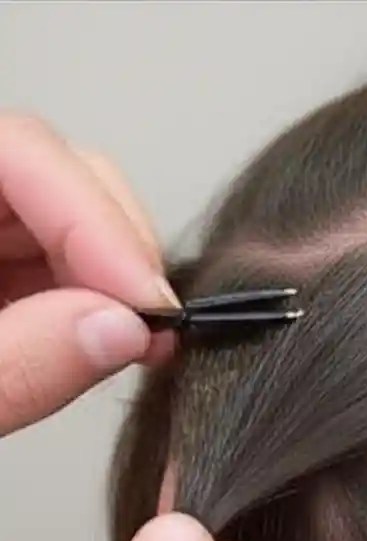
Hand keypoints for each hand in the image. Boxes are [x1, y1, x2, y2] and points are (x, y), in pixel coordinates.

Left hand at [0, 114, 177, 435]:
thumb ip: (16, 364)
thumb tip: (123, 331)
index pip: (20, 152)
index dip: (97, 218)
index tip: (148, 304)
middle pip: (57, 170)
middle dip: (117, 245)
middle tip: (152, 325)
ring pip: (68, 212)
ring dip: (115, 276)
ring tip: (136, 339)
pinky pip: (55, 255)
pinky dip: (96, 297)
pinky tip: (110, 338)